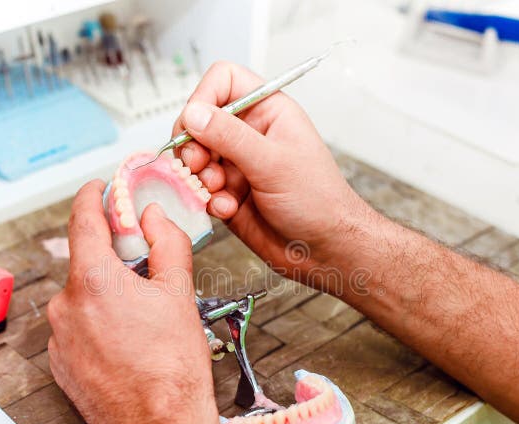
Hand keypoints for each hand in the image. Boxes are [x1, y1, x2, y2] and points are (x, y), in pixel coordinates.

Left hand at [47, 181, 219, 423]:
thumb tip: (152, 215)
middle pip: (85, 263)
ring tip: (141, 320)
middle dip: (111, 258)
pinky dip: (96, 324)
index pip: (82, 220)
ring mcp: (59, 338)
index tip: (99, 188)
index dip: (92, 197)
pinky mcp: (59, 364)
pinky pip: (76, 328)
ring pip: (82, 298)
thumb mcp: (179, 293)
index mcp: (93, 280)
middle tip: (143, 267)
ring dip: (105, 295)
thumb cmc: (173, 366)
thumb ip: (166, 243)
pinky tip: (125, 343)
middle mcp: (65, 306)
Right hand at [173, 61, 371, 278]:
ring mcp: (238, 164)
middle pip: (200, 121)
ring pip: (196, 158)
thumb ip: (229, 136)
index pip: (224, 81)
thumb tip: (193, 113)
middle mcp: (250, 134)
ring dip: (200, 176)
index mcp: (268, 111)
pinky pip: (202, 189)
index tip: (195, 123)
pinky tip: (228, 209)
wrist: (324, 248)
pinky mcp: (229, 193)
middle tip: (198, 164)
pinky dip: (209, 200)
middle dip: (193, 145)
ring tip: (218, 190)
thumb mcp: (273, 162)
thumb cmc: (318, 200)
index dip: (204, 97)